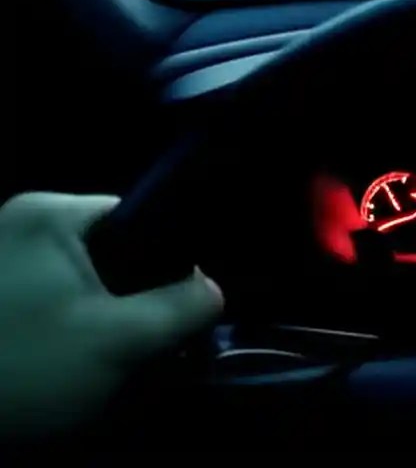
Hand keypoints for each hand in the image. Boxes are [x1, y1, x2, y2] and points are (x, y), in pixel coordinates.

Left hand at [0, 192, 222, 440]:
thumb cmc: (25, 369)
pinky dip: (70, 346)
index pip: (140, 220)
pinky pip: (50, 317)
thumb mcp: (121, 342)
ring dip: (108, 332)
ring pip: (83, 295)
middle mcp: (19, 229)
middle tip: (155, 357)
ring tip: (114, 376)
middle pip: (113, 260)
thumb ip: (184, 309)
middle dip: (139, 308)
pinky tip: (74, 381)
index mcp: (49, 217)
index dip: (173, 268)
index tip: (182, 316)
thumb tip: (213, 293)